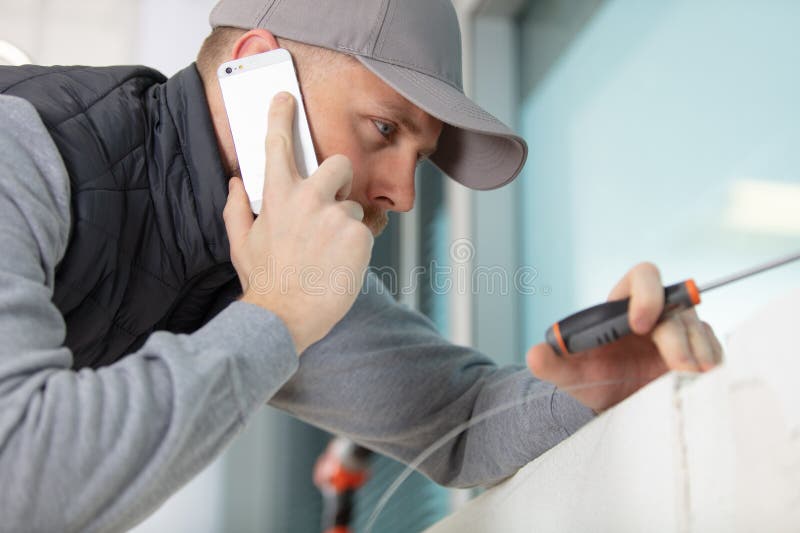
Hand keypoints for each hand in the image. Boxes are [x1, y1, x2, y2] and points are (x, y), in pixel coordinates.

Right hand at [223, 92, 373, 354]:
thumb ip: (236, 208)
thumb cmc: (264, 282)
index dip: (281, 116)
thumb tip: (235, 183)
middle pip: (339, 163)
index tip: (285, 97)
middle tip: (331, 206)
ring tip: (329, 255)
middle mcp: (308, 198)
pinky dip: (358, 247)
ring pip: (354, 207)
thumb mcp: (240, 244)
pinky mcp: (359, 235)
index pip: (278, 144)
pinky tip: (340, 264)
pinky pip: (367, 231)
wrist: (285, 317)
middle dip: (340, 180)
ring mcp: (336, 215)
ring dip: (347, 226)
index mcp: (278, 196)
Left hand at [526, 262, 723, 411]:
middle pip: (677, 307)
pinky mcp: (701, 350)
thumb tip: (534, 355)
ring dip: (698, 354)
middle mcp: (657, 310)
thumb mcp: (570, 374)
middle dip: (677, 338)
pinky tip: (699, 382)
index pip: (644, 275)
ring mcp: (682, 329)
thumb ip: (550, 363)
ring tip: (688, 379)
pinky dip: (711, 363)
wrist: (616, 405)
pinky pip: (715, 349)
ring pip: (700, 329)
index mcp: (624, 302)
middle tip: (677, 367)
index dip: (646, 294)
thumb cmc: (593, 379)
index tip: (640, 325)